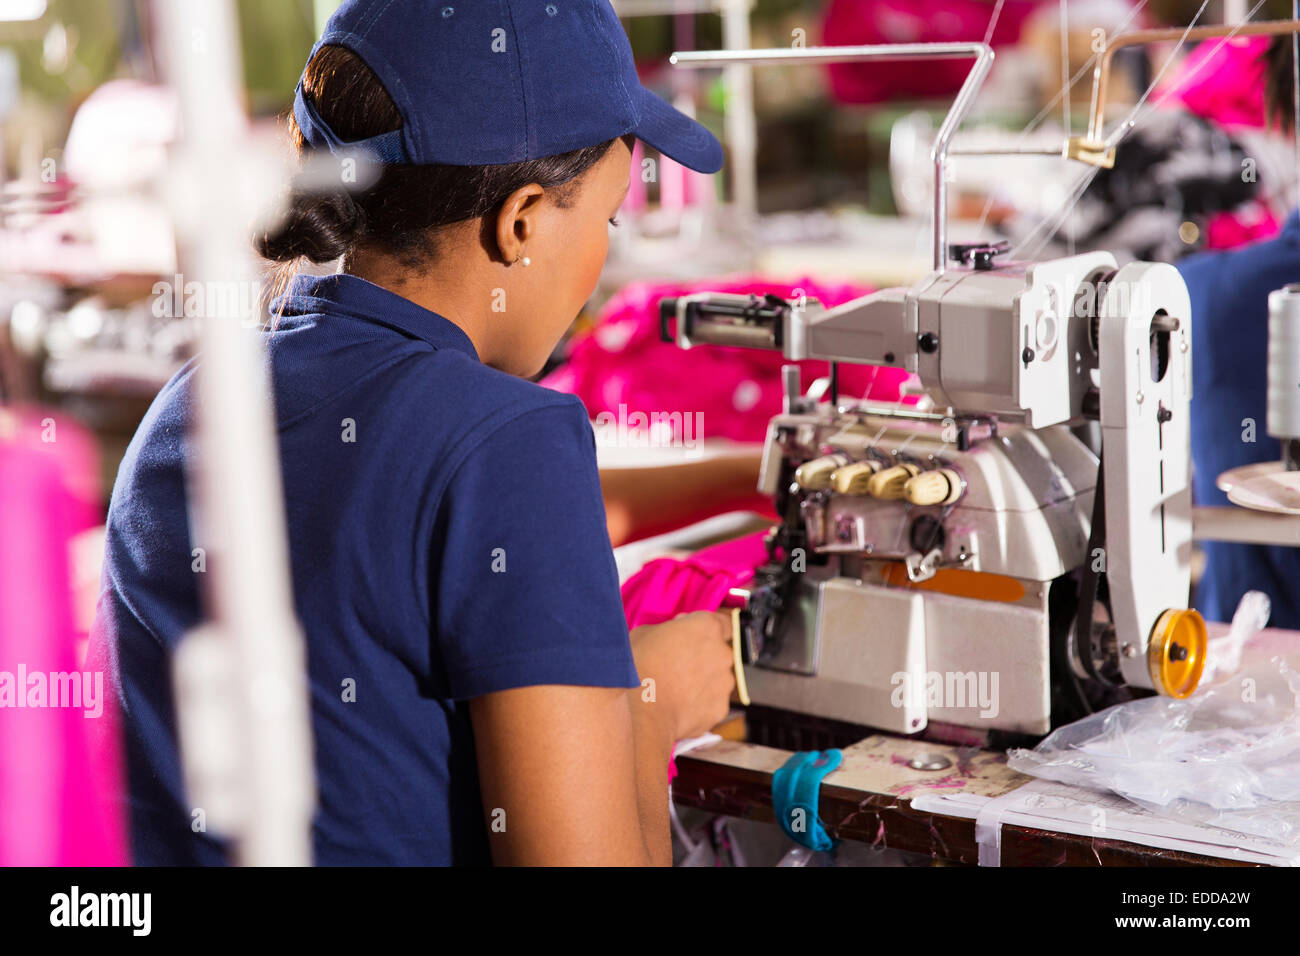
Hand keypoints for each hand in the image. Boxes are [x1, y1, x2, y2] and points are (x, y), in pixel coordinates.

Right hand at [629, 611, 735, 740]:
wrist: (641, 712)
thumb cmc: (638, 668)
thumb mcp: (644, 633)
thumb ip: (669, 628)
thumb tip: (675, 630)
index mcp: (707, 628)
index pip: (724, 623)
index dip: (709, 631)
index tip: (695, 636)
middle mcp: (722, 653)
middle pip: (720, 652)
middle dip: (704, 657)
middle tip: (678, 664)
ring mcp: (724, 683)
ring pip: (717, 679)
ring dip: (702, 681)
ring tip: (676, 689)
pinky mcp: (719, 709)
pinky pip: (712, 702)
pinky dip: (700, 704)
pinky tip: (678, 706)